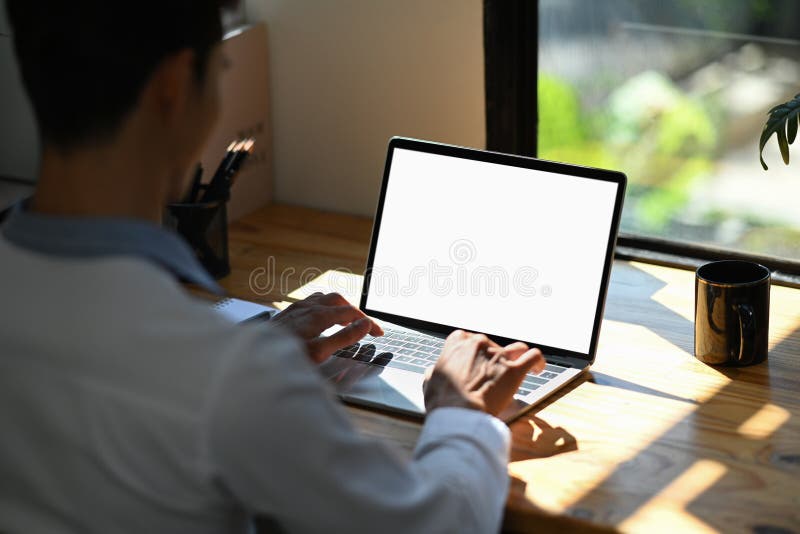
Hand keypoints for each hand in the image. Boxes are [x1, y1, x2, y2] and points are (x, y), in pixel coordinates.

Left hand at [272, 292, 382, 363]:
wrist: (254, 359)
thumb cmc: (285, 357)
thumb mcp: (319, 352)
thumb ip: (344, 338)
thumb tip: (364, 325)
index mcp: (318, 315)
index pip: (351, 312)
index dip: (367, 322)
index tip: (377, 332)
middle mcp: (307, 307)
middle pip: (338, 300)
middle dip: (354, 311)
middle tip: (364, 325)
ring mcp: (296, 308)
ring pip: (323, 298)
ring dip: (338, 306)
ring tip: (345, 319)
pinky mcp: (287, 313)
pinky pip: (310, 302)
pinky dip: (323, 306)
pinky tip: (319, 316)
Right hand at [423, 330, 544, 415]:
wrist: (458, 413)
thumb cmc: (442, 400)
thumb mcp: (429, 381)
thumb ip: (435, 371)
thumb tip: (435, 371)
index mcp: (457, 343)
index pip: (468, 338)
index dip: (472, 351)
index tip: (474, 362)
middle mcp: (479, 344)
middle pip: (492, 345)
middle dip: (493, 358)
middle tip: (492, 376)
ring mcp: (498, 355)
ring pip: (516, 348)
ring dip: (518, 356)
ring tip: (521, 365)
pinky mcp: (514, 370)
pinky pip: (533, 356)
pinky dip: (537, 362)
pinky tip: (538, 369)